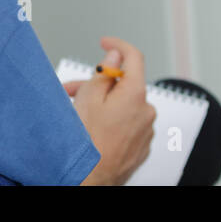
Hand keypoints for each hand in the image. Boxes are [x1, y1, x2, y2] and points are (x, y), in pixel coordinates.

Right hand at [67, 36, 155, 185]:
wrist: (91, 179)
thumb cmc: (89, 142)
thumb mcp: (89, 97)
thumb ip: (105, 72)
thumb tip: (115, 56)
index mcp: (136, 94)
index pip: (134, 56)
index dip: (118, 45)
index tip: (105, 42)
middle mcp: (146, 110)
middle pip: (124, 84)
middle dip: (99, 83)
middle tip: (74, 88)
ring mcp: (146, 130)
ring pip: (124, 105)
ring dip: (103, 103)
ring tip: (77, 111)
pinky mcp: (141, 145)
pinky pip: (127, 123)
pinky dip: (112, 119)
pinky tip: (92, 127)